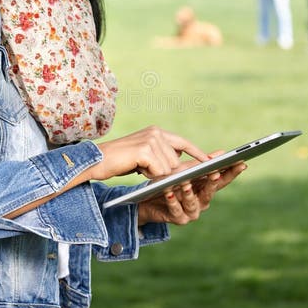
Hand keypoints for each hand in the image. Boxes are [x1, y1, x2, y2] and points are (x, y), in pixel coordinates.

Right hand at [90, 125, 208, 182]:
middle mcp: (156, 133)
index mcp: (156, 132)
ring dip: (155, 174)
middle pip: (176, 161)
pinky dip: (149, 175)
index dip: (196, 152)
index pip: (183, 142)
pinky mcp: (146, 150)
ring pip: (168, 169)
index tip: (211, 160)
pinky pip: (159, 172)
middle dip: (165, 171)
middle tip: (145, 168)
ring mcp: (151, 140)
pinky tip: (136, 168)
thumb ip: (160, 156)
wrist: (96, 161)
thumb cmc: (119, 161)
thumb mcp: (143, 156)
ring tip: (138, 166)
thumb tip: (179, 167)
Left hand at [137, 160, 246, 225]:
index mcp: (206, 189)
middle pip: (210, 192)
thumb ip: (202, 164)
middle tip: (215, 173)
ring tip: (186, 184)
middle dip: (213, 182)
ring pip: (193, 203)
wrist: (149, 200)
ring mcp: (191, 212)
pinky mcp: (178, 219)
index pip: (222, 181)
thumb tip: (222, 153)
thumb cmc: (170, 183)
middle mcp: (202, 202)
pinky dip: (172, 202)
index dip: (232, 173)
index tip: (241, 163)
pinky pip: (176, 210)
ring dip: (189, 193)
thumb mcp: (185, 171)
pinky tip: (169, 193)